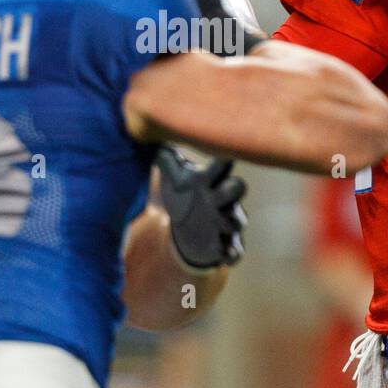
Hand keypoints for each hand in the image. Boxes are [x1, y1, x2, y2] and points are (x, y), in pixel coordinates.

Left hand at [154, 147, 246, 270]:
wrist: (187, 226)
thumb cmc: (183, 194)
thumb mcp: (173, 177)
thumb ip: (165, 158)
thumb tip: (149, 129)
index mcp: (208, 179)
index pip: (219, 165)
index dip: (222, 160)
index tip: (224, 154)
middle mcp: (221, 197)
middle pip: (236, 189)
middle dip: (233, 189)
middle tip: (225, 190)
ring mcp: (225, 220)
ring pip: (238, 220)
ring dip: (232, 222)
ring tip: (224, 225)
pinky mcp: (225, 242)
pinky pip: (235, 249)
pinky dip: (232, 254)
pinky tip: (226, 258)